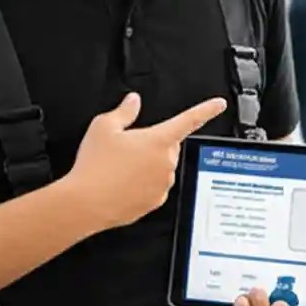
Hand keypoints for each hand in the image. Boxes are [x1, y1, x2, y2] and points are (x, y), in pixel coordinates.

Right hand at [66, 92, 226, 229]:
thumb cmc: (95, 165)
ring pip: (161, 167)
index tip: (219, 104)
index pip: (189, 119)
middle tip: (126, 147)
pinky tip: (122, 184)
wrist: (86, 203)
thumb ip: (124, 111)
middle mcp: (166, 162)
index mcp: (158, 139)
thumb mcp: (103, 126)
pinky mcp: (155, 202)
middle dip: (152, 143)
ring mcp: (163, 184)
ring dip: (147, 164)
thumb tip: (133, 102)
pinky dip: (142, 183)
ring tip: (119, 168)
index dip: (207, 109)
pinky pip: (154, 187)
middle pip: (168, 145)